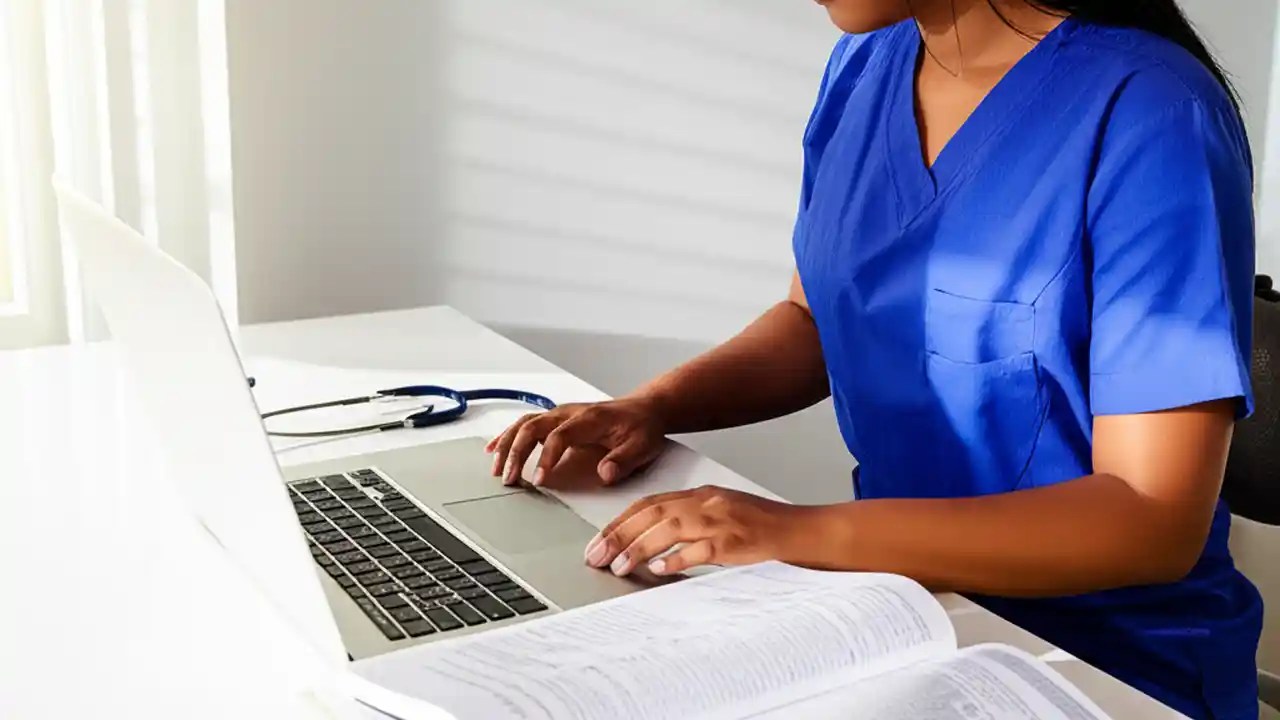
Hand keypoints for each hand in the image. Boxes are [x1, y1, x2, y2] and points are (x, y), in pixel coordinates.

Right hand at [485, 397, 667, 486]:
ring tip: (497, 469)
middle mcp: (569, 413)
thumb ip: (625, 459)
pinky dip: (508, 437)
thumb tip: (606, 473)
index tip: (539, 480)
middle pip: (533, 427)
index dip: (547, 457)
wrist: (644, 409)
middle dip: (517, 453)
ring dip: (508, 446)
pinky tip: (494, 450)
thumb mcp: (643, 444)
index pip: (559, 435)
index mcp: (589, 418)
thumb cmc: (642, 427)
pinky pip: (526, 425)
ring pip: (525, 425)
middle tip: (509, 478)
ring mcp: (560, 415)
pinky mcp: (556, 421)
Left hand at [584, 486, 807, 576]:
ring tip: (619, 566)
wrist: (799, 531)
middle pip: (652, 513)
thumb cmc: (761, 526)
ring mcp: (720, 521)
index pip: (650, 503)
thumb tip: (652, 547)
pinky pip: (698, 550)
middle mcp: (706, 503)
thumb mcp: (720, 516)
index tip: (599, 539)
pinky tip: (658, 569)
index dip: (621, 521)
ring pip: (669, 529)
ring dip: (639, 547)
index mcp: (701, 495)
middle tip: (596, 555)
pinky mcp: (734, 542)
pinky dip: (676, 560)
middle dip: (619, 534)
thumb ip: (689, 525)